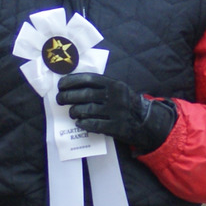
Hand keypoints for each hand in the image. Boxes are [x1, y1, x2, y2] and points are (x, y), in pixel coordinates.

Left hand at [55, 73, 176, 153]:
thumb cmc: (126, 104)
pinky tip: (79, 123)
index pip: (88, 79)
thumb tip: (73, 85)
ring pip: (87, 110)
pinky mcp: (117, 126)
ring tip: (71, 112)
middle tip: (60, 100)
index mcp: (113, 83)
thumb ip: (100, 85)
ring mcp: (116, 112)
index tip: (60, 85)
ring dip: (74, 111)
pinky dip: (84, 124)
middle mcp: (115, 96)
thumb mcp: (117, 89)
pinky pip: (95, 124)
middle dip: (67, 97)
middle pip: (85, 94)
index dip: (71, 81)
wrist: (146, 121)